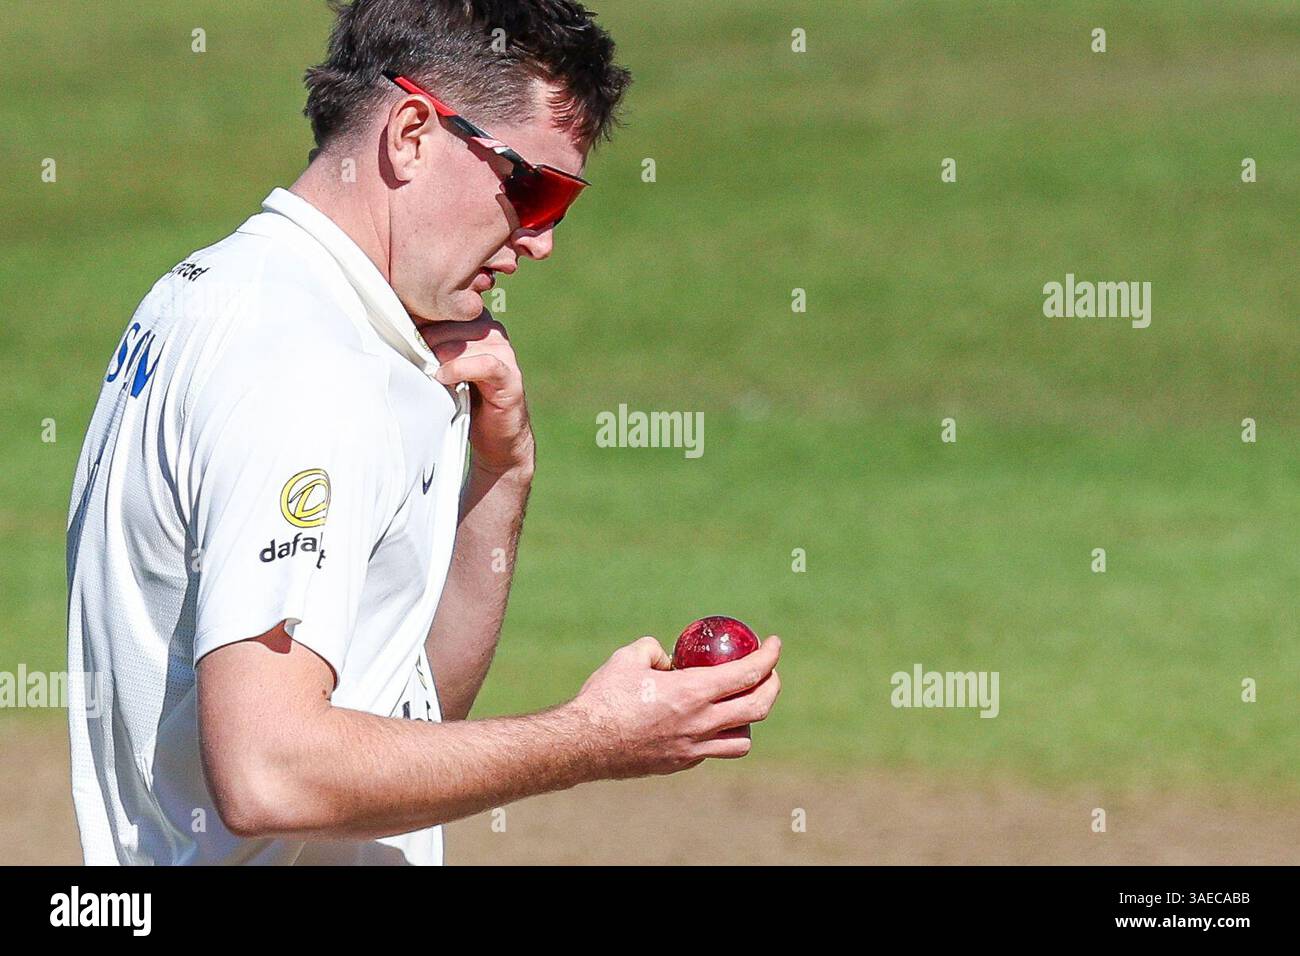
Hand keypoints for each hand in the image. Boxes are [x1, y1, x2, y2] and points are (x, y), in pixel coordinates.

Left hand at [419, 308, 533, 478]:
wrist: (495, 438)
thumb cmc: (462, 400)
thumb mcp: (442, 367)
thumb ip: (429, 347)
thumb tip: (393, 329)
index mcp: (477, 325)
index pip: (450, 308)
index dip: (426, 318)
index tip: (404, 331)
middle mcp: (494, 333)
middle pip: (458, 320)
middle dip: (431, 336)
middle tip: (413, 354)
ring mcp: (505, 354)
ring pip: (470, 339)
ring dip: (443, 353)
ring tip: (427, 369)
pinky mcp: (511, 376)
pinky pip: (486, 363)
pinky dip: (460, 368)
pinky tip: (443, 378)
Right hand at [568, 635, 781, 778]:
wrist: (582, 744)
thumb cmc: (604, 697)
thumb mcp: (628, 657)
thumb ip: (654, 650)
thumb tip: (667, 657)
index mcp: (693, 693)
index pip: (748, 674)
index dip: (768, 657)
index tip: (774, 644)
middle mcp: (700, 724)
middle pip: (758, 709)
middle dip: (771, 686)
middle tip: (768, 672)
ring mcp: (692, 750)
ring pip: (741, 740)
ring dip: (748, 719)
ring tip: (739, 703)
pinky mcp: (679, 765)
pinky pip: (711, 752)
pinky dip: (717, 736)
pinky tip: (702, 723)